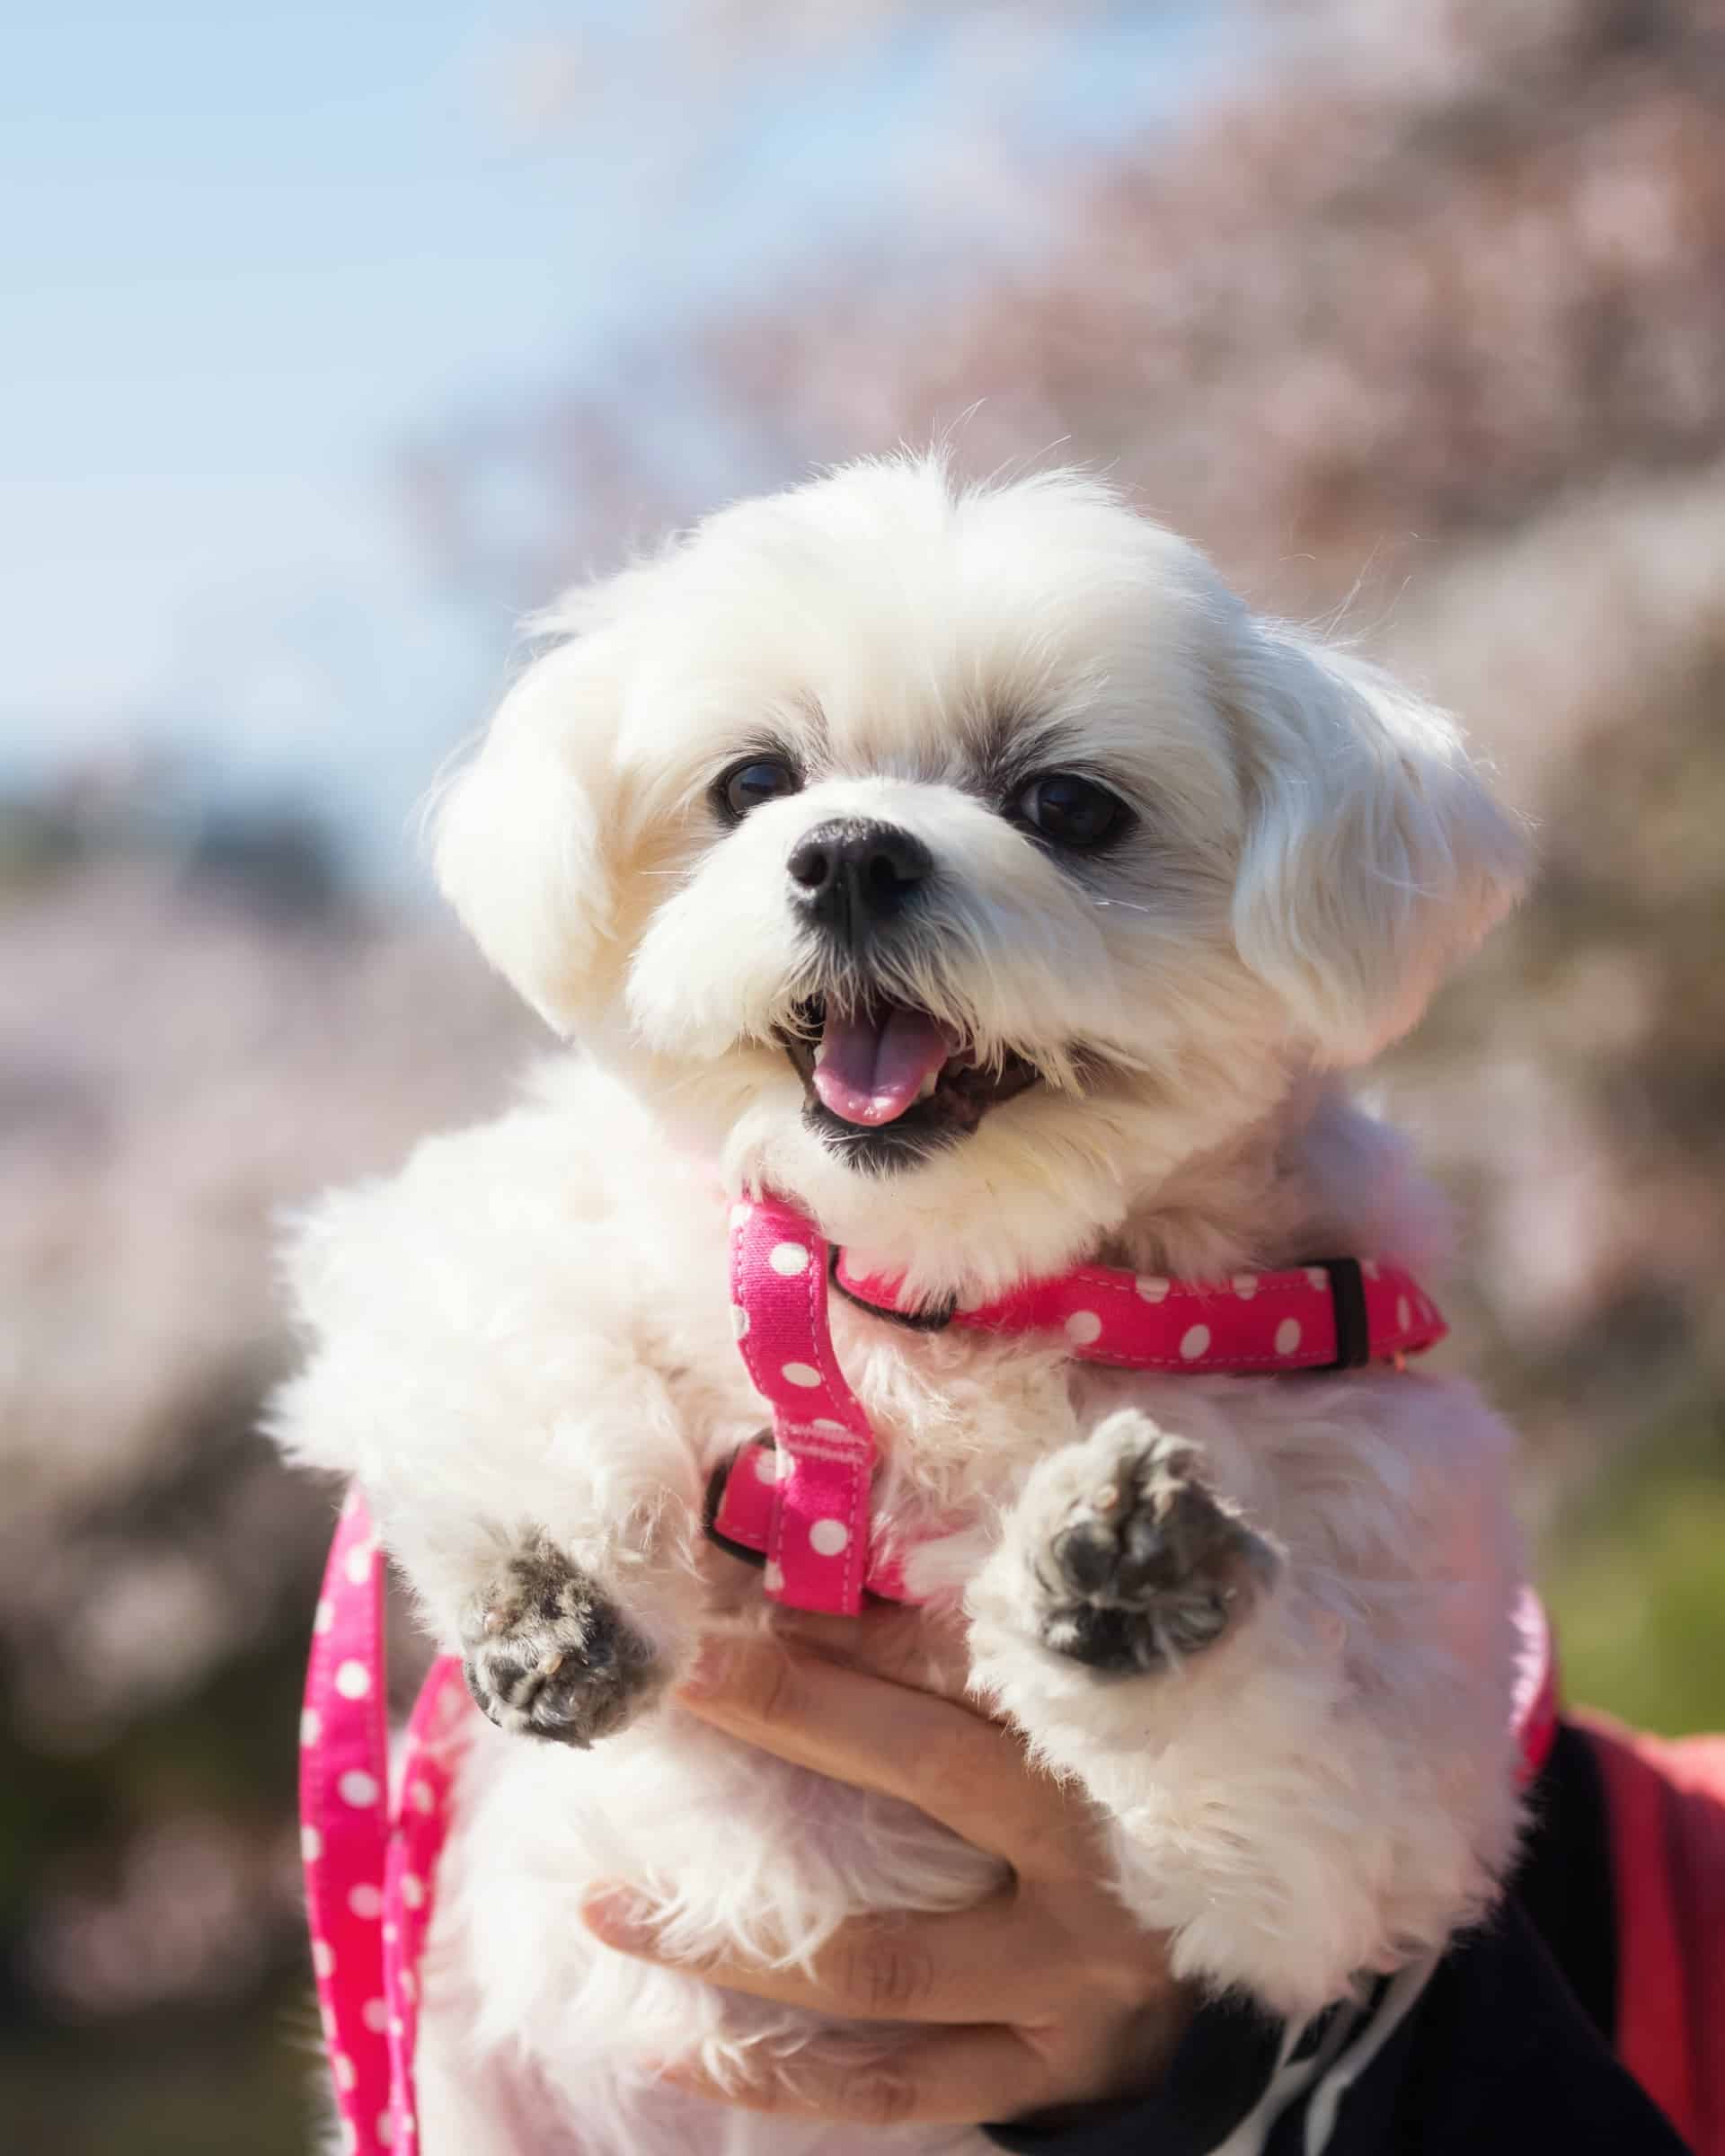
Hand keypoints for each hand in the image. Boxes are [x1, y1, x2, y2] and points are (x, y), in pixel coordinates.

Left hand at [580, 1604, 1195, 2128]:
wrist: (1216, 1966)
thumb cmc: (1113, 1812)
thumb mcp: (1061, 1729)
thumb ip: (950, 1662)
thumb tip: (792, 1602)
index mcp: (1097, 1749)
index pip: (969, 1670)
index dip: (850, 1642)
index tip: (728, 1625)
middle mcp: (1091, 1860)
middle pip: (932, 1777)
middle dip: (798, 1722)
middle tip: (679, 1691)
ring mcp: (1066, 1983)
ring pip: (883, 1964)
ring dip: (735, 1938)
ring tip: (608, 1907)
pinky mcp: (1043, 2075)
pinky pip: (890, 2088)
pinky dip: (777, 2072)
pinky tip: (669, 2044)